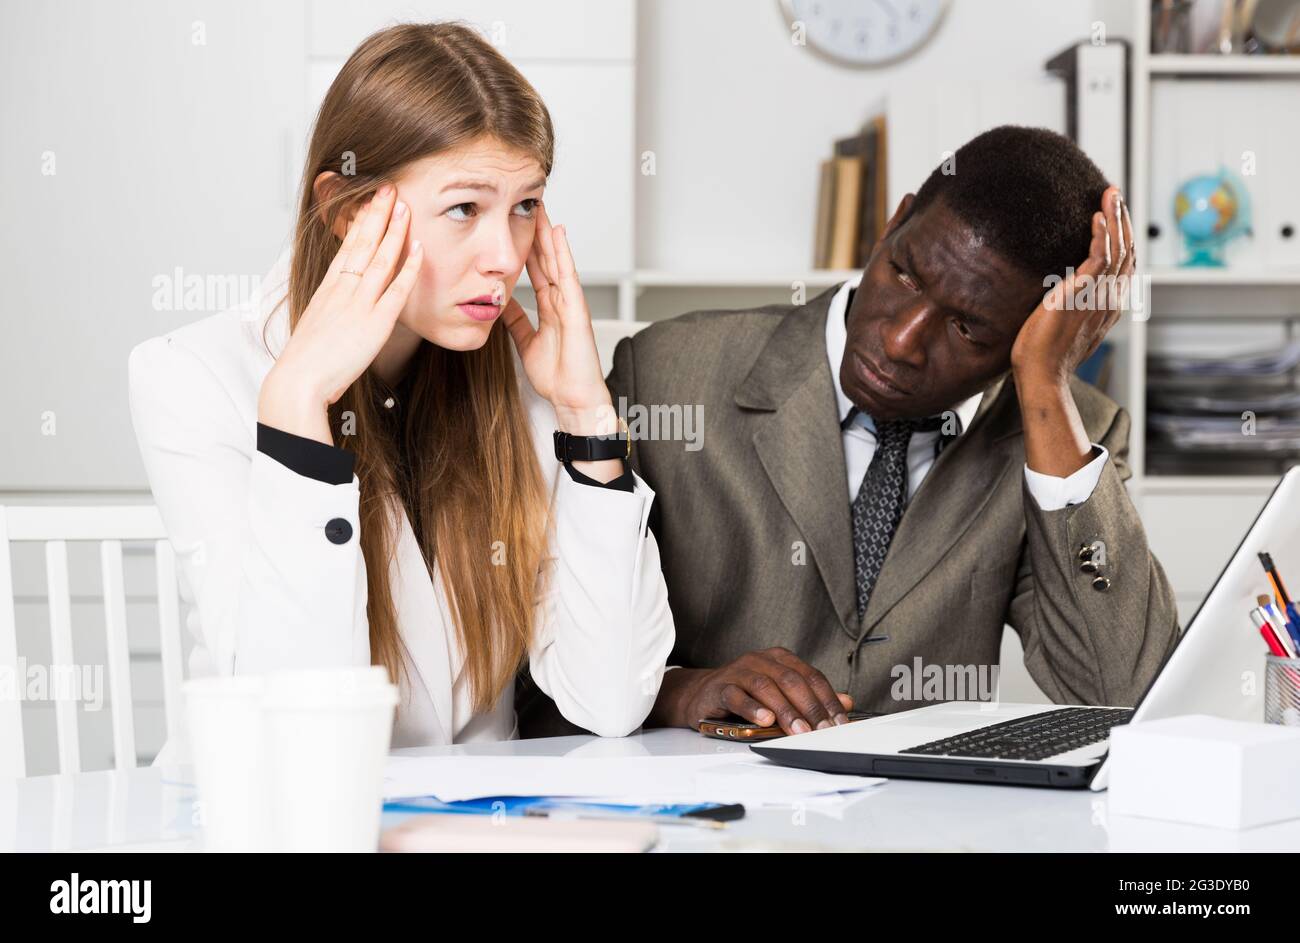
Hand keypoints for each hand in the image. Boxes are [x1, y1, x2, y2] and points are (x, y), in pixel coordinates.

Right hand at [258, 184, 421, 443]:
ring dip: (393, 229)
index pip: (347, 247)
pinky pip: (396, 289)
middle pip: (361, 243)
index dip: (359, 223)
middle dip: (376, 213)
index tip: (369, 203)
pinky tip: (418, 248)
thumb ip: (331, 314)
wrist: (298, 381)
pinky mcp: (374, 322)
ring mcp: (358, 303)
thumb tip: (338, 314)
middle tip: (388, 188)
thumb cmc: (306, 363)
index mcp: (327, 290)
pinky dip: (408, 267)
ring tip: (404, 204)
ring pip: (379, 258)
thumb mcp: (317, 328)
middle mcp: (342, 290)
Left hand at [502, 202, 612, 435]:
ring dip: (548, 234)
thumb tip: (500, 302)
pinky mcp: (577, 309)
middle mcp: (561, 300)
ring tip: (540, 208)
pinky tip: (557, 234)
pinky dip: (563, 254)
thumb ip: (516, 321)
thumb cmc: (557, 376)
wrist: (572, 398)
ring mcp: (571, 303)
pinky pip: (568, 276)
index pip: (536, 269)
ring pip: (557, 261)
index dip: (525, 246)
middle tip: (526, 204)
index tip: (515, 224)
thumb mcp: (525, 342)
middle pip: (546, 259)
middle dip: (536, 232)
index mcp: (550, 307)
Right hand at [654, 648, 854, 734]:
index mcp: (780, 659)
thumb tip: (847, 702)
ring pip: (766, 687)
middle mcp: (760, 660)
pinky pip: (737, 695)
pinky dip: (752, 708)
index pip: (811, 676)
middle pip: (791, 680)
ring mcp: (739, 671)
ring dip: (785, 710)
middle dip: (810, 707)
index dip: (828, 699)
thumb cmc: (745, 693)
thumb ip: (812, 697)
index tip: (839, 722)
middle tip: (822, 730)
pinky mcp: (720, 687)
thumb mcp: (782, 693)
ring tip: (798, 730)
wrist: (702, 694)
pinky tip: (764, 720)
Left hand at [1010, 185, 1133, 386]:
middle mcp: (1109, 299)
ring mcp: (1098, 296)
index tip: (1115, 216)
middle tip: (1115, 195)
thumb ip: (1070, 309)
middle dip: (1123, 220)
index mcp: (1107, 307)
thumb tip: (1060, 297)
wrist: (1042, 375)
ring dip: (1116, 218)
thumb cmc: (1044, 357)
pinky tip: (1097, 217)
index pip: (1123, 266)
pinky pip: (1099, 258)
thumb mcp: (1064, 328)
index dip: (1122, 239)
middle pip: (1127, 252)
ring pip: (1118, 249)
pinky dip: (1101, 235)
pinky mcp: (1082, 294)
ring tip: (1111, 194)